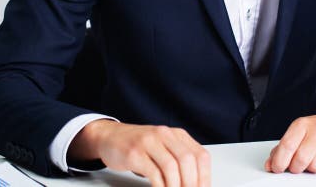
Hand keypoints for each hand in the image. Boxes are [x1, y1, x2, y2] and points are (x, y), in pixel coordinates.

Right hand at [69, 120, 210, 186]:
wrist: (110, 136)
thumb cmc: (139, 146)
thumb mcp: (163, 147)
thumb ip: (178, 160)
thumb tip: (195, 184)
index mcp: (177, 134)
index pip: (200, 156)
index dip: (205, 177)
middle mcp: (165, 135)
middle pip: (188, 161)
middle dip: (191, 184)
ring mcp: (149, 142)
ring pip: (172, 167)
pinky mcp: (135, 153)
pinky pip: (154, 173)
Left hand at [265, 105, 315, 173]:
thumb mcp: (298, 132)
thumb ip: (282, 149)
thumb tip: (270, 164)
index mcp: (302, 124)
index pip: (287, 145)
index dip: (279, 161)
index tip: (277, 168)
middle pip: (301, 160)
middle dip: (296, 167)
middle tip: (298, 165)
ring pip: (315, 167)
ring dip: (312, 168)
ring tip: (314, 158)